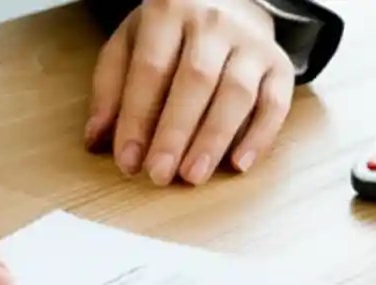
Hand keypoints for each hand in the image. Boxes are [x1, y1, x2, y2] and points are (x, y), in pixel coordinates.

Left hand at [84, 0, 294, 185]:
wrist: (229, 3)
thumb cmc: (172, 32)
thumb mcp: (132, 42)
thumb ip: (111, 86)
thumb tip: (95, 138)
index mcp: (169, 8)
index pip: (151, 69)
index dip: (138, 118)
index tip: (128, 161)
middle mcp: (214, 21)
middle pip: (196, 81)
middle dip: (175, 133)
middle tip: (159, 175)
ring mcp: (252, 42)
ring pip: (236, 94)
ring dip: (214, 139)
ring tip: (193, 175)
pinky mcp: (279, 64)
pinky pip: (276, 102)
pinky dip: (261, 136)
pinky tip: (240, 164)